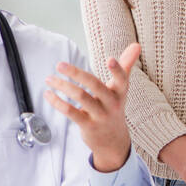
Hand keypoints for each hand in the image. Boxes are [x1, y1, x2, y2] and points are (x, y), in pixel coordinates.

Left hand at [45, 43, 140, 171]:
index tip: (110, 59)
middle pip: (95, 85)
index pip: (122, 79)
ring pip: (81, 97)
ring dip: (62, 86)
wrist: (113, 141)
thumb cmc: (114, 108)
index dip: (117, 69)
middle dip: (76, 73)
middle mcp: (112, 103)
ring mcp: (100, 115)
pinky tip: (49, 94)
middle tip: (60, 65)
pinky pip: (71, 112)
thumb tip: (136, 45)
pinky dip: (58, 102)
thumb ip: (126, 65)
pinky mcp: (88, 126)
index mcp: (120, 92)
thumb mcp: (121, 88)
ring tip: (49, 79)